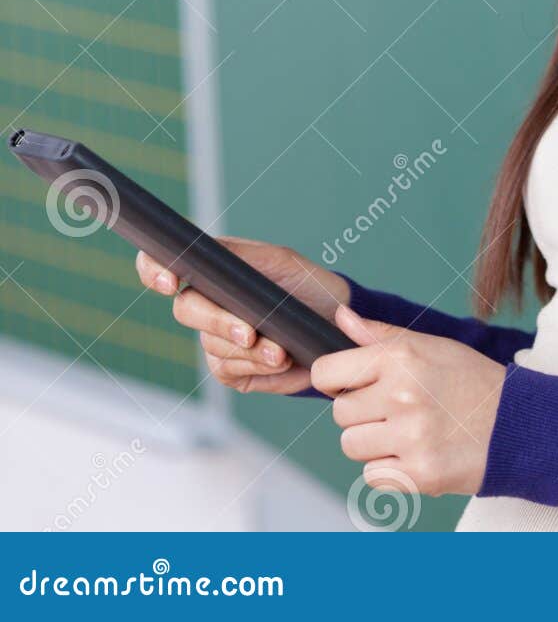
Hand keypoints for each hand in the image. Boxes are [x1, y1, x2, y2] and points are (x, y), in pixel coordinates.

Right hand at [134, 237, 348, 394]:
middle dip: (218, 321)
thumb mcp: (278, 260)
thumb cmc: (302, 283)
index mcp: (210, 271)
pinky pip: (230, 370)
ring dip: (249, 351)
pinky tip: (280, 360)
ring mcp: (213, 340)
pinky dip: (257, 367)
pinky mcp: (229, 371)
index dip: (153, 270)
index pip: (161, 265)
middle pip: (186, 310)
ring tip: (281, 349)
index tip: (169, 281)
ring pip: (212, 345)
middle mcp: (205, 305)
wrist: (333, 321)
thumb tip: (210, 256)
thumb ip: (241, 258)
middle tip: (249, 331)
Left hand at [310, 304, 505, 497]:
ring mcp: (410, 438)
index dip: (334, 380)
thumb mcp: (430, 345)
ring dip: (372, 443)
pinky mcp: (419, 474)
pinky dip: (388, 470)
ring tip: (405, 432)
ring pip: (352, 446)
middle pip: (340, 414)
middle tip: (393, 410)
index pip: (327, 373)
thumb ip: (379, 334)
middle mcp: (402, 395)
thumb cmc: (471, 380)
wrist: (517, 424)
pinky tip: (414, 453)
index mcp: (400, 357)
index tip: (350, 385)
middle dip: (361, 414)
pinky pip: (372, 476)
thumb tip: (340, 315)